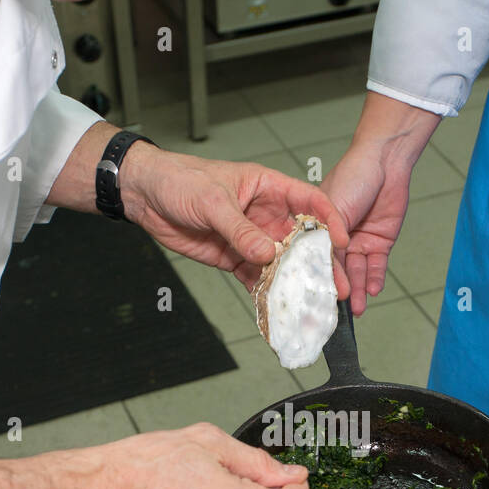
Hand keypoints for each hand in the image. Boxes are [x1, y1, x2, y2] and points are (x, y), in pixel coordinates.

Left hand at [123, 144, 349, 295]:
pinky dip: (267, 294)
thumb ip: (240, 230)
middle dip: (319, 264)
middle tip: (335, 287)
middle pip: (302, 241)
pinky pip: (257, 278)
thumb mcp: (212, 201)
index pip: (310, 201)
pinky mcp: (235, 259)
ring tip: (313, 304)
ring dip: (296, 284)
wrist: (147, 196)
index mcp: (268, 188)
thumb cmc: (180, 180)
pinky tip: (279, 308)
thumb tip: (267, 254)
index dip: (329, 220)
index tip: (341, 241)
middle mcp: (266, 214)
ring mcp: (252, 238)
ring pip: (282, 264)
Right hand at [321, 93, 439, 314]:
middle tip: (337, 312)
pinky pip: (376, 267)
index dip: (317, 277)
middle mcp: (338, 239)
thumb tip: (325, 273)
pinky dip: (374, 279)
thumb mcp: (333, 212)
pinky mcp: (380, 244)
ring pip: (357, 272)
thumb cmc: (352, 178)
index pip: (316, 259)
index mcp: (318, 230)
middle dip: (339, 290)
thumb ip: (329, 243)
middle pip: (338, 270)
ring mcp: (359, 242)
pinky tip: (371, 291)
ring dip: (357, 290)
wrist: (386, 163)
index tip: (315, 297)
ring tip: (357, 309)